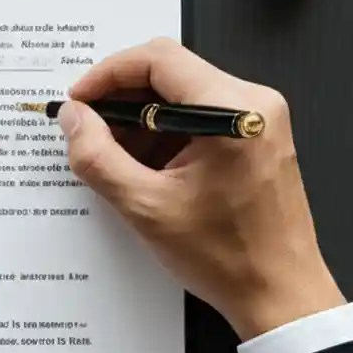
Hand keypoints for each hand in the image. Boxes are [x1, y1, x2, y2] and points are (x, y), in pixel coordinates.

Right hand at [59, 38, 344, 339]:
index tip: (78, 101)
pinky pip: (199, 114)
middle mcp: (253, 102)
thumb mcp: (146, 207)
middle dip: (121, 99)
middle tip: (87, 130)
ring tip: (115, 160)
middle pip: (170, 71)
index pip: (158, 59)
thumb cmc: (227, 257)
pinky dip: (165, 133)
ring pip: (182, 93)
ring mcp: (260, 117)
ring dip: (142, 119)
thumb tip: (73, 118)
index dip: (107, 74)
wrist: (280, 294)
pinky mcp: (257, 135)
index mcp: (233, 110)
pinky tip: (145, 168)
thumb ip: (98, 157)